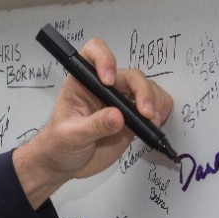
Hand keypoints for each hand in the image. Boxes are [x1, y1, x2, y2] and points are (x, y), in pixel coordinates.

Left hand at [12, 38, 173, 206]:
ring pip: (147, 88)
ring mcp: (120, 101)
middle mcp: (104, 87)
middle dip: (142, 91)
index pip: (93, 53)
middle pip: (131, 75)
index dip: (104, 59)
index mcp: (82, 83)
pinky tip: (155, 124)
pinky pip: (154, 105)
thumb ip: (93, 126)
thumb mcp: (71, 136)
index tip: (108, 81)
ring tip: (152, 121)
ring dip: (155, 101)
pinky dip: (160, 111)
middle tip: (145, 113)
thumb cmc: (58, 145)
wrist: (63, 164)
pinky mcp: (132, 117)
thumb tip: (118, 116)